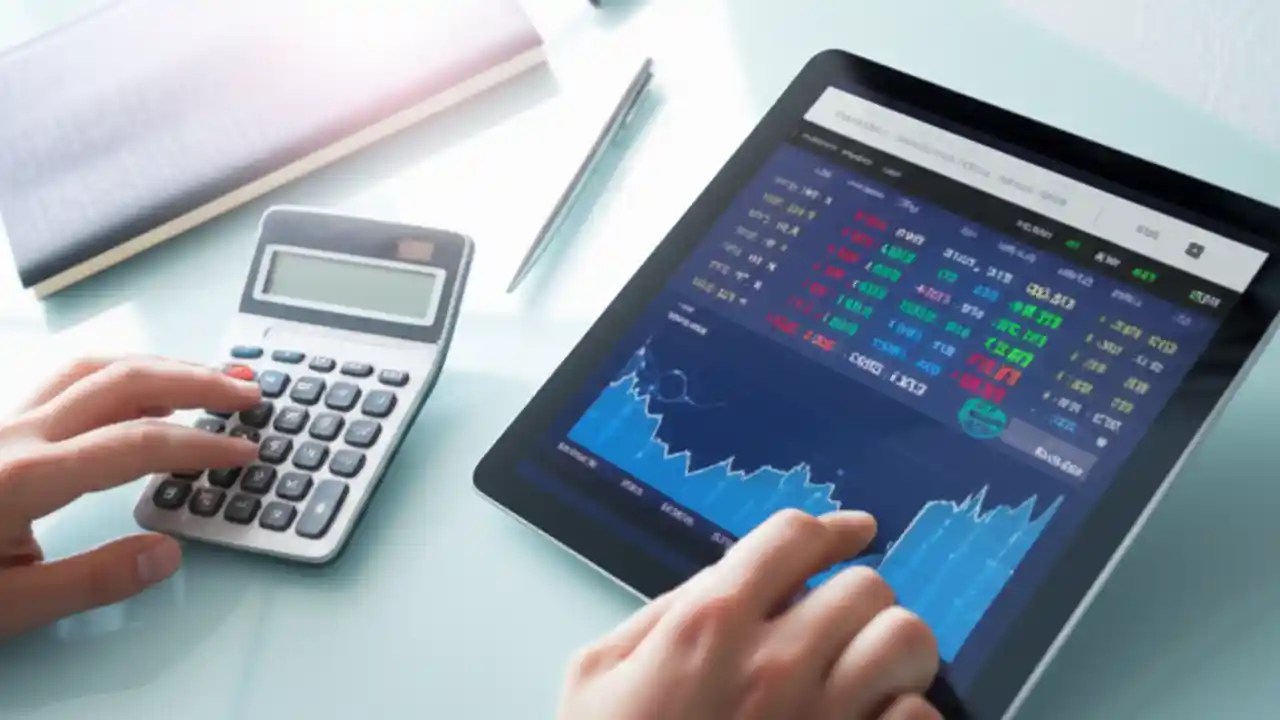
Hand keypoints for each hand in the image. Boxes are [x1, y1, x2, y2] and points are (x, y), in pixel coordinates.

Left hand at [0, 357, 260, 636]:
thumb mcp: (5, 609)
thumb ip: (92, 579)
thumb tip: (166, 553)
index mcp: (22, 477)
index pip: (136, 443)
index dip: (200, 445)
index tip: (243, 450)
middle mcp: (13, 435)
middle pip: (122, 380)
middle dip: (195, 380)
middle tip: (248, 390)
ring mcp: (0, 424)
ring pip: (90, 367)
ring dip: (159, 365)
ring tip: (208, 374)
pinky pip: (64, 380)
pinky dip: (118, 374)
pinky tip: (141, 389)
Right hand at [557, 510, 940, 719]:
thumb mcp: (599, 673)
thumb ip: (665, 611)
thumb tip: (729, 574)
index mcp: (708, 625)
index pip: (795, 536)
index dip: (831, 530)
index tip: (856, 532)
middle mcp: (773, 664)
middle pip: (866, 585)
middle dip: (854, 600)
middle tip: (839, 626)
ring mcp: (820, 719)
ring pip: (907, 638)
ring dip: (892, 649)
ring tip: (871, 667)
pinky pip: (919, 715)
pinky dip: (907, 714)